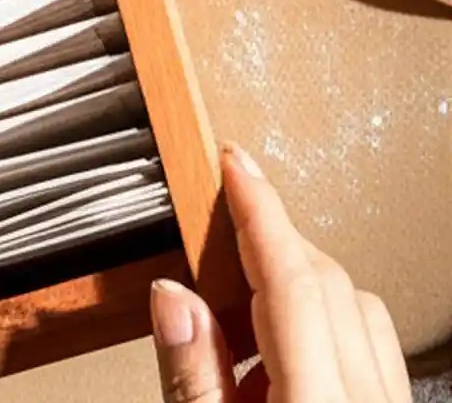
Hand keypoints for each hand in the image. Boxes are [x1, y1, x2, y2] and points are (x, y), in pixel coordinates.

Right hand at [149, 143, 409, 401]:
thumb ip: (192, 373)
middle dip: (268, 240)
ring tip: (236, 301)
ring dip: (298, 281)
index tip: (235, 164)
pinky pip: (372, 343)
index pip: (290, 278)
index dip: (258, 211)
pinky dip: (326, 320)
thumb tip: (172, 295)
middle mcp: (365, 398)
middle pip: (326, 281)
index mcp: (317, 401)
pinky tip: (277, 347)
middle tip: (215, 221)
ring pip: (357, 305)